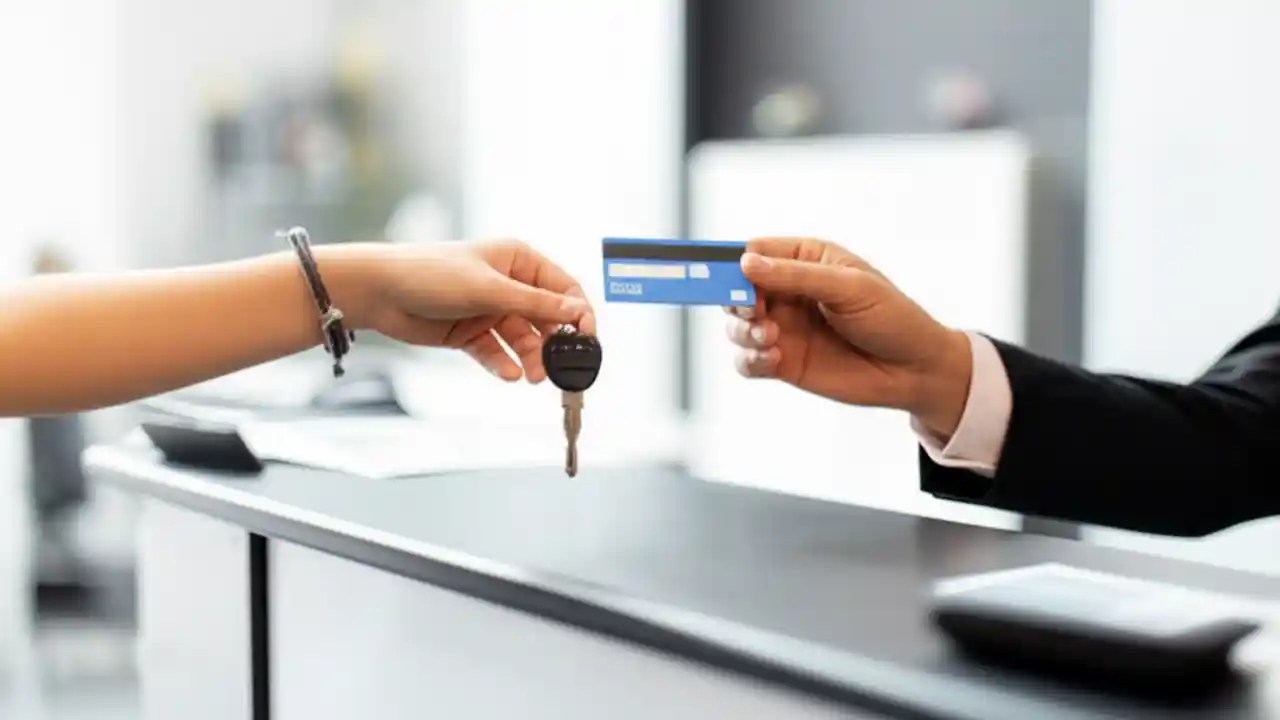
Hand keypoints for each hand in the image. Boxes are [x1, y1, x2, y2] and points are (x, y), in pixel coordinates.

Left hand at [321, 239, 594, 382]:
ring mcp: (490, 309)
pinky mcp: (471, 333)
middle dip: (554, 343)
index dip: (578, 313)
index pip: (562, 288)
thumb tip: (576, 312)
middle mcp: (508, 284)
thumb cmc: (431, 273)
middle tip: (559, 367)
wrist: (379, 292)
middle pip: (546, 318)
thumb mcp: (489, 289)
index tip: (587, 338)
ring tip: (533, 377)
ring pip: (523, 339)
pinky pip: (497, 351)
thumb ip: (534, 304)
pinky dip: (505, 363)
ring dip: (531, 357)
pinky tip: (510, 374)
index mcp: (518, 260)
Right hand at [724, 237, 971, 436]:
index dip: (735, 263)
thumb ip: (796, 276)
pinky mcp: (784, 362)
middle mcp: (788, 292)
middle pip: (735, 288)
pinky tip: (774, 359)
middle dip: (734, 300)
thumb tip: (747, 265)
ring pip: (736, 326)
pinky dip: (750, 360)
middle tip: (752, 310)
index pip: (754, 251)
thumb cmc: (891, 318)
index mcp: (804, 259)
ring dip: (743, 331)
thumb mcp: (849, 287)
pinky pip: (747, 360)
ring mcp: (784, 328)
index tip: (729, 277)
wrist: (914, 371)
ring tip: (772, 338)